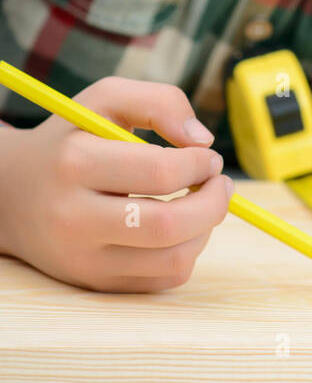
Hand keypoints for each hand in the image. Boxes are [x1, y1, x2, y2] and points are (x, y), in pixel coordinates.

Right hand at [0, 76, 233, 292]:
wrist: (11, 193)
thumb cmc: (71, 139)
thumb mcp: (104, 100)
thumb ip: (159, 102)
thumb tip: (203, 140)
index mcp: (75, 163)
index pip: (158, 172)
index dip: (200, 164)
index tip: (210, 157)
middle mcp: (74, 216)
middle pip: (168, 225)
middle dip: (213, 203)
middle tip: (220, 184)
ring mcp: (84, 257)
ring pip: (173, 260)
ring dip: (206, 230)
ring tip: (203, 204)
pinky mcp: (95, 282)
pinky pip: (163, 280)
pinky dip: (186, 253)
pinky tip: (179, 229)